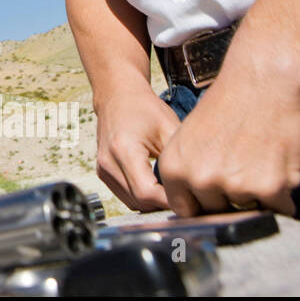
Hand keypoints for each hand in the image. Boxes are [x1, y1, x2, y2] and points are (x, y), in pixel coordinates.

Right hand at [93, 79, 180, 211]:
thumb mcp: (170, 128)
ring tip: (175, 191)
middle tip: (189, 196)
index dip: (171, 201)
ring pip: (133, 203)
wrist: (117, 96)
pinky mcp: (103, 172)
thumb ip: (181, 160)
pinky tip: (159, 187)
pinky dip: (143, 197)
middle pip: (140, 202)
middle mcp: (108, 162)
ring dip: (154, 203)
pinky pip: (126, 196)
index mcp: (123, 150)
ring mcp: (103, 169)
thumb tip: (196, 186)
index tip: (192, 198)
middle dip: (165, 204)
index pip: (147, 193)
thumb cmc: (143, 108)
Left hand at [157, 63, 299, 215]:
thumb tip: (193, 207)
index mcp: (174, 168)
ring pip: (250, 210)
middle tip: (244, 168)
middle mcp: (199, 179)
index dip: (204, 205)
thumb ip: (186, 172)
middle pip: (218, 212)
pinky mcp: (268, 187)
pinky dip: (284, 195)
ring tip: (261, 161)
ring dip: (260, 196)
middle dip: (232, 199)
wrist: (260, 81)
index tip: (217, 197)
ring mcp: (233, 185)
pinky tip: (280, 167)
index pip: (186, 210)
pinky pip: (280, 208)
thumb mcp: (187, 138)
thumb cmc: (226, 106)